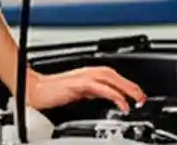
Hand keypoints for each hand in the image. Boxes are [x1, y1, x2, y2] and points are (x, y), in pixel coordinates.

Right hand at [25, 67, 147, 112]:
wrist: (33, 91)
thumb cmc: (51, 93)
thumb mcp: (78, 93)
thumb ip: (92, 92)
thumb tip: (107, 97)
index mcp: (86, 74)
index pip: (112, 76)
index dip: (127, 84)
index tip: (138, 95)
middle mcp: (86, 73)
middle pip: (114, 74)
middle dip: (130, 85)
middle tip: (143, 97)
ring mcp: (82, 77)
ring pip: (110, 78)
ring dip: (126, 87)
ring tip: (137, 99)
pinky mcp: (78, 85)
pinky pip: (101, 88)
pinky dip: (114, 95)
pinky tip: (121, 103)